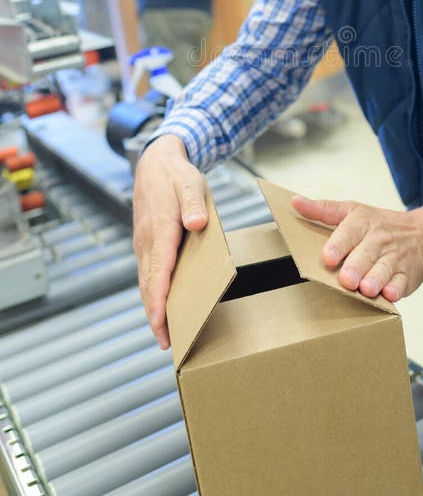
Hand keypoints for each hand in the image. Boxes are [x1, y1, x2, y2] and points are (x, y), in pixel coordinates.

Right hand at [132, 134, 207, 348]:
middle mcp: (147, 241)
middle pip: (149, 285)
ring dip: (153, 309)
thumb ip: (193, 203)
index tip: (162, 322)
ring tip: (164, 334)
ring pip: (146, 282)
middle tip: (166, 343)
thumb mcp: (191, 183)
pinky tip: (161, 307)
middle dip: (156, 315)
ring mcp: (144, 244)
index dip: (160, 299)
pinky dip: (152, 294)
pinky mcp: (146, 244)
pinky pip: (148, 274)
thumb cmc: (177, 175)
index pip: (159, 271)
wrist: (155, 163)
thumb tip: (196, 223)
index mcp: (160, 229)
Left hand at [291, 196, 422, 301]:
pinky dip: (397, 289)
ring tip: (367, 289)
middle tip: (347, 279)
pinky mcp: (407, 275)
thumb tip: (295, 202)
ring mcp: (394, 258)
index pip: (349, 232)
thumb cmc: (378, 224)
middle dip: (356, 267)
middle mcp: (379, 239)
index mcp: (363, 222)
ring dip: (376, 279)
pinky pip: (402, 283)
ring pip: (384, 269)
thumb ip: (322, 210)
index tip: (328, 257)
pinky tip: (390, 295)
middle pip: (366, 254)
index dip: (338, 244)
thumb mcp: (352, 211)